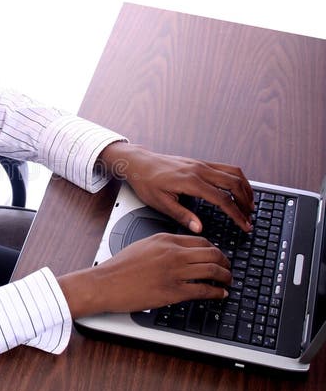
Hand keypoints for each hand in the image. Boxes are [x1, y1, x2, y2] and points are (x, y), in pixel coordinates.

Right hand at [59, 233, 231, 317]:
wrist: (106, 282)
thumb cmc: (120, 267)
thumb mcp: (144, 245)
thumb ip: (164, 246)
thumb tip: (181, 252)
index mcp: (166, 239)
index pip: (201, 240)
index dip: (215, 249)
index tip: (218, 255)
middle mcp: (174, 253)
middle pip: (211, 253)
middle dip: (225, 262)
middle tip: (228, 268)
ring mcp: (175, 272)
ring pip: (212, 270)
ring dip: (225, 277)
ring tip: (228, 281)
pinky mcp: (174, 291)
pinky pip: (204, 290)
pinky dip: (216, 292)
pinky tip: (220, 294)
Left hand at [97, 142, 253, 232]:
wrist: (139, 163)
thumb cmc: (147, 182)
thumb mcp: (160, 203)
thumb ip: (181, 215)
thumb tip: (198, 228)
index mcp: (191, 182)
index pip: (222, 200)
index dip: (236, 215)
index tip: (244, 226)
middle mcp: (200, 170)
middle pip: (234, 184)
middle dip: (246, 202)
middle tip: (250, 218)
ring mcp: (201, 164)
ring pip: (234, 173)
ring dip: (246, 188)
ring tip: (250, 204)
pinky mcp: (200, 162)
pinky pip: (226, 167)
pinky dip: (237, 178)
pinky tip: (239, 188)